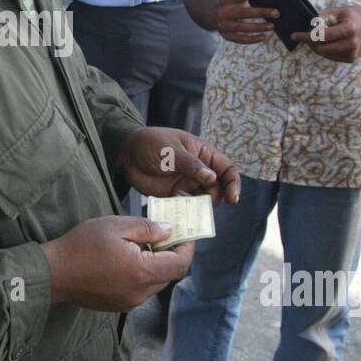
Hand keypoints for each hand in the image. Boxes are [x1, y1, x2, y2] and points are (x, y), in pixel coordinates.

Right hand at [41, 216, 194, 311]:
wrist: (53, 272)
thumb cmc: (82, 245)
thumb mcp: (116, 226)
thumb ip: (147, 228)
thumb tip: (168, 231)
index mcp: (142, 272)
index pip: (180, 264)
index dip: (187, 247)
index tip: (185, 234)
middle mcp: (140, 292)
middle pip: (170, 274)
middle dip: (171, 254)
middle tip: (163, 235)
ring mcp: (129, 302)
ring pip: (155, 283)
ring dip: (155, 265)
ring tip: (140, 246)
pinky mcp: (119, 305)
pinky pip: (141, 290)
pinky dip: (142, 275)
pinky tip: (126, 260)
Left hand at [118, 127, 240, 204]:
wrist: (127, 154)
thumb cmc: (150, 143)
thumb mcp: (171, 150)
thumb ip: (191, 164)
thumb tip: (212, 177)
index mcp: (203, 154)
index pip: (227, 169)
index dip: (233, 183)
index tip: (232, 198)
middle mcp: (199, 171)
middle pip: (218, 189)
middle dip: (215, 198)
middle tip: (205, 203)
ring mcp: (187, 184)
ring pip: (203, 201)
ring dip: (201, 208)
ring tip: (192, 210)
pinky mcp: (175, 196)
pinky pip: (186, 208)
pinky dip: (187, 213)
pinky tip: (181, 216)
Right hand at [216, 0, 278, 43]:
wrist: (206, 12)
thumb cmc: (226, 0)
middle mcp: (223, 12)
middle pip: (245, 12)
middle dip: (262, 13)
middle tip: (277, 13)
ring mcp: (223, 25)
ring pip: (243, 28)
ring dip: (259, 27)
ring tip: (272, 26)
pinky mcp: (225, 35)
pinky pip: (240, 39)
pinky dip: (252, 39)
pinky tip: (263, 37)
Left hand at [290, 3, 360, 63]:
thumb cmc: (353, 15)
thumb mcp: (338, 11)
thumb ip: (322, 18)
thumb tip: (307, 27)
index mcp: (348, 29)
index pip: (321, 36)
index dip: (305, 36)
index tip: (294, 35)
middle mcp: (351, 43)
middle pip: (321, 48)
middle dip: (309, 42)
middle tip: (303, 36)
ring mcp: (352, 53)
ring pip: (324, 54)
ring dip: (316, 46)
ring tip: (316, 37)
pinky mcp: (351, 59)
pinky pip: (331, 56)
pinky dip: (325, 50)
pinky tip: (326, 42)